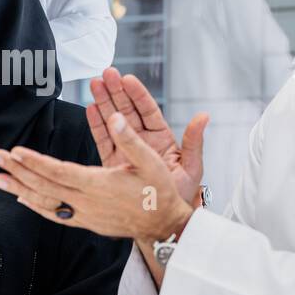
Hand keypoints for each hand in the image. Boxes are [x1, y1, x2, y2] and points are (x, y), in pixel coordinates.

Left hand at [0, 111, 194, 241]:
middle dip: (18, 171)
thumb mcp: (151, 161)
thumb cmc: (159, 191)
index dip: (35, 162)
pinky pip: (55, 214)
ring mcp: (85, 215)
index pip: (59, 172)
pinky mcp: (86, 222)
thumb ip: (130, 139)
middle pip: (45, 185)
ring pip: (45, 202)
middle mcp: (87, 202)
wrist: (164, 226)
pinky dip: (36, 205)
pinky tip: (22, 198)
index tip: (15, 151)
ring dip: (20, 189)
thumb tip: (115, 117)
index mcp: (99, 184)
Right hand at [87, 67, 207, 204]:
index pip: (148, 111)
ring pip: (113, 121)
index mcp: (162, 139)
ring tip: (94, 84)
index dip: (138, 94)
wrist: (163, 221)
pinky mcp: (113, 162)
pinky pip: (103, 140)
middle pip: (128, 111)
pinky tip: (90, 109)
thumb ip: (194, 141)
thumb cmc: (180, 196)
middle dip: (116, 91)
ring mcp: (127, 150)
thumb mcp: (192, 168)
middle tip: (106, 74)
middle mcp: (143, 141)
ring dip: (103, 102)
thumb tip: (204, 116)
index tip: (128, 79)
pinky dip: (96, 125)